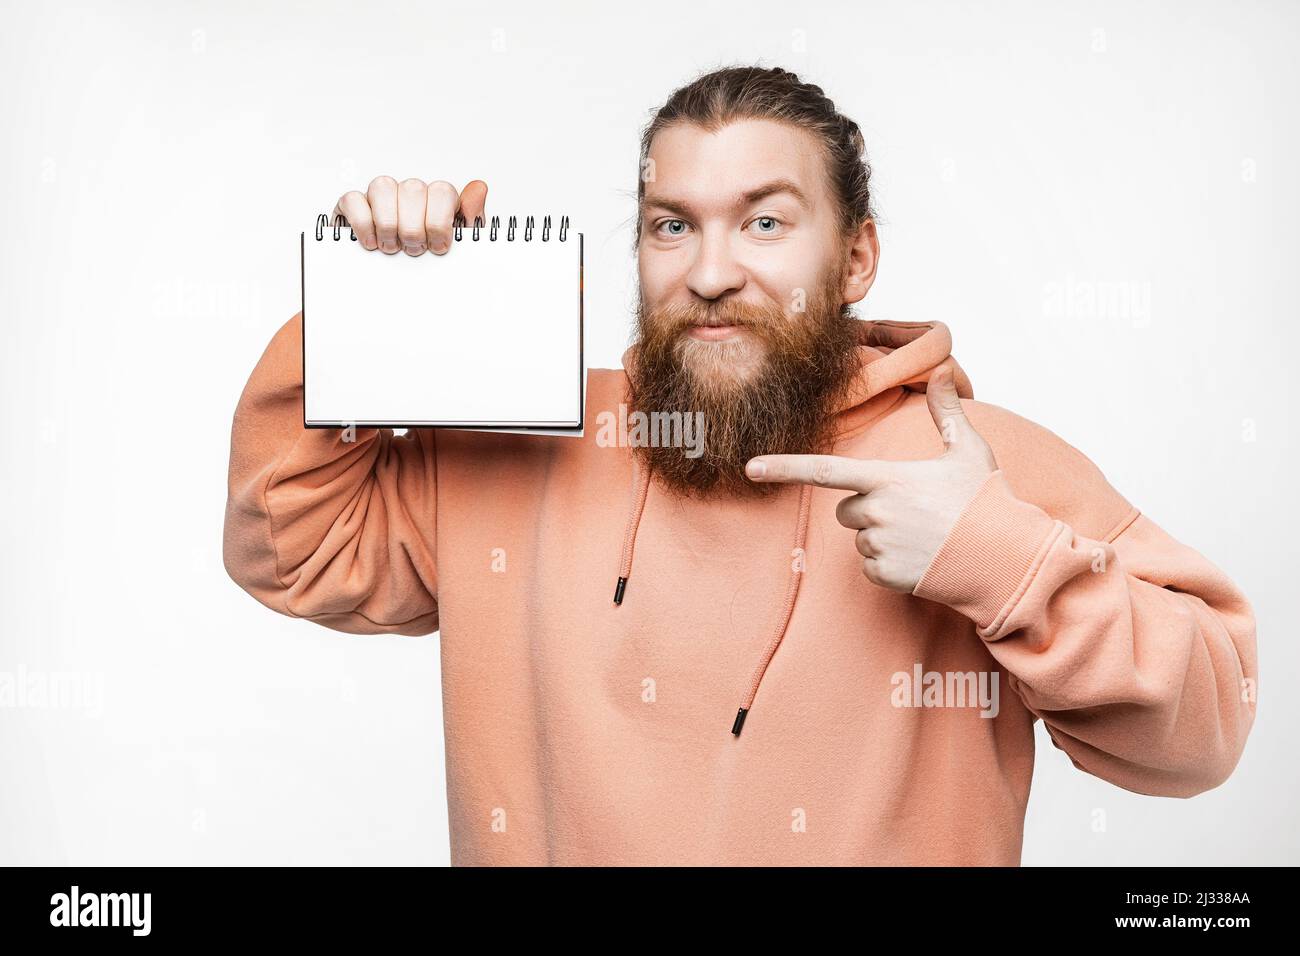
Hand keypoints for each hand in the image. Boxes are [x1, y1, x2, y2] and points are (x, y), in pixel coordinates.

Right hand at [332, 176, 488, 255]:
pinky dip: (362, 222)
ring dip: (389, 223)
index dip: (439, 221)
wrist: (401, 286)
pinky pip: (353, 199)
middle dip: (414, 226)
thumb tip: (479, 188)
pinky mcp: (353, 205)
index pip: (441, 191)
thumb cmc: (430, 258)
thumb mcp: (459, 244)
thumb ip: (471, 217)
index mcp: (437, 199)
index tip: (438, 247)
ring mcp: (381, 197)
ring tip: (392, 247)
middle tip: (414, 250)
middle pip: (413, 189)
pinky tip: (371, 242)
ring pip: (383, 187)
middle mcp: (409, 193)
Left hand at [745, 364, 998, 592]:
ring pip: (861, 538)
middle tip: (913, 511)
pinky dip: (890, 565)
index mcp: (887, 479)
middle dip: (869, 509)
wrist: (1004, 558)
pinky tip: (921, 558)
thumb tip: (942, 371)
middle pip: (848, 509)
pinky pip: (871, 567)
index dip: (783, 467)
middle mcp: (876, 512)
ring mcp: (879, 545)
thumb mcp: (968, 452)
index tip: (750, 468)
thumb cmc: (986, 501)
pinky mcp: (885, 575)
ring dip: (883, 537)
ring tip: (924, 536)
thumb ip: (948, 412)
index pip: (823, 470)